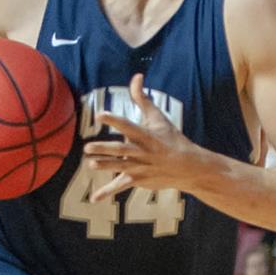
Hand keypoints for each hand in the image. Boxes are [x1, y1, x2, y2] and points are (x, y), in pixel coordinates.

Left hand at [85, 73, 210, 200]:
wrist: (187, 167)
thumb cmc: (171, 138)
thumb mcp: (158, 117)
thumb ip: (142, 98)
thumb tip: (137, 76)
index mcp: (146, 135)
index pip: (128, 125)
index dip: (114, 120)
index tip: (100, 115)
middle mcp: (142, 152)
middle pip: (121, 150)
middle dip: (105, 149)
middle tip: (88, 147)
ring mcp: (140, 167)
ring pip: (119, 167)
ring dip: (105, 166)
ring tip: (90, 164)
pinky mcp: (138, 180)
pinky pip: (120, 187)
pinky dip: (107, 192)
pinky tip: (94, 198)